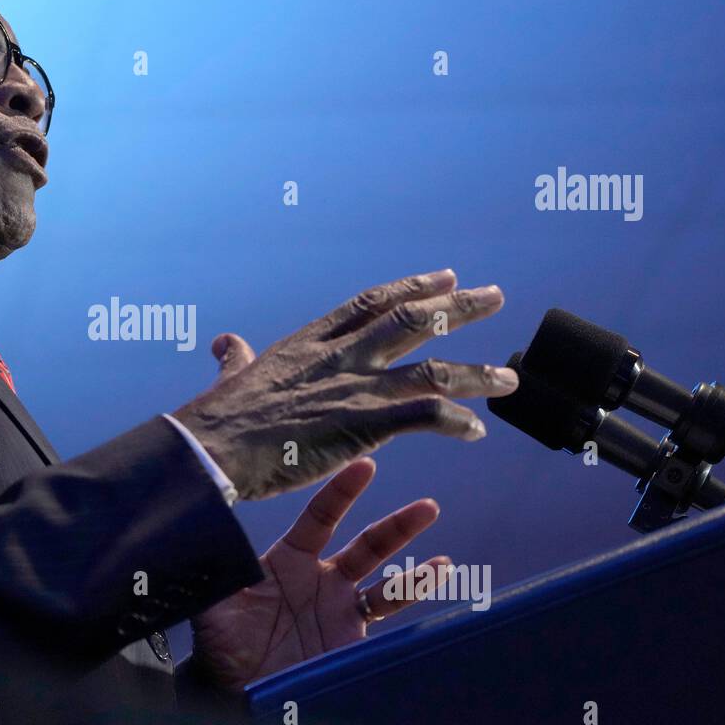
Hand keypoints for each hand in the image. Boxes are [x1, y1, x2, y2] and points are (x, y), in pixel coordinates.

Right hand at [171, 269, 517, 499]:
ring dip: (476, 372)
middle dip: (459, 307)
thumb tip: (227, 343)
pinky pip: (426, 415)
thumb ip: (239, 357)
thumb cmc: (218, 419)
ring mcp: (356, 387)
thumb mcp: (233, 376)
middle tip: (495, 296)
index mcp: (311, 342)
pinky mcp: (365, 422)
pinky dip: (455, 420)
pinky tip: (476, 430)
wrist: (215, 447)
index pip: (371, 303)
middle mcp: (340, 356)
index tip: (444, 277)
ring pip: (432, 369)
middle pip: (412, 320)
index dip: (412, 288)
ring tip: (509, 379)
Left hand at [191, 456, 452, 689]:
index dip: (342, 492)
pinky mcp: (350, 634)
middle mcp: (319, 577)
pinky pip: (385, 611)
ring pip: (384, 576)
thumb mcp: (212, 606)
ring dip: (412, 562)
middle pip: (366, 544)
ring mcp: (339, 605)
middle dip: (397, 525)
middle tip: (427, 506)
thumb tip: (201, 535)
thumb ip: (214, 571)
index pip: (320, 518)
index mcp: (287, 560)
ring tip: (443, 558)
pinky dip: (411, 595)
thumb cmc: (220, 644)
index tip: (365, 466)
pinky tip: (435, 579)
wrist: (236, 690)